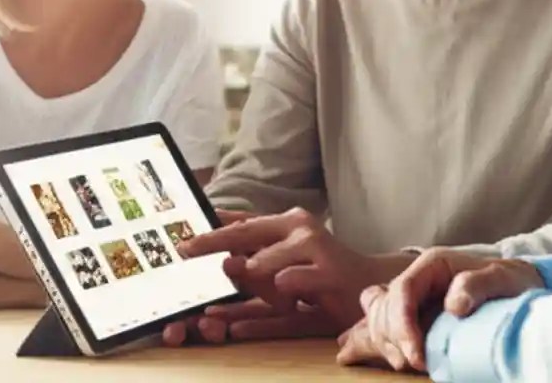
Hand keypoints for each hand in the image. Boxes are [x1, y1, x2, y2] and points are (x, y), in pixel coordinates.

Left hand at [161, 207, 411, 344]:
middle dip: (213, 244)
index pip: (243, 224)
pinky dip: (258, 314)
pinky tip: (236, 328)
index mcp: (290, 223)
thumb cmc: (323, 274)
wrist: (372, 285)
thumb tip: (216, 256)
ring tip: (234, 307)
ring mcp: (316, 252)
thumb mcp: (288, 262)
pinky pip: (286, 291)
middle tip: (185, 252)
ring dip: (248, 288)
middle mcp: (302, 230)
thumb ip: (254, 257)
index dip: (210, 230)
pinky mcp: (327, 277)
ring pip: (265, 268)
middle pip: (248, 235)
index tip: (179, 237)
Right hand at [338, 247, 544, 371]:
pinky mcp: (414, 317)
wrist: (520, 289)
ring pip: (379, 319)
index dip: (402, 325)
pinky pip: (381, 326)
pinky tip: (349, 351)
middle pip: (386, 308)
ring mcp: (413, 299)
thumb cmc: (513, 282)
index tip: (416, 356)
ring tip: (403, 363)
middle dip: (394, 340)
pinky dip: (368, 340)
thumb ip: (479, 285)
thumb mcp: (504, 279)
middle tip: (415, 364)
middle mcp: (417, 280)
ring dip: (384, 344)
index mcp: (432, 266)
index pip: (402, 292)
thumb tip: (453, 304)